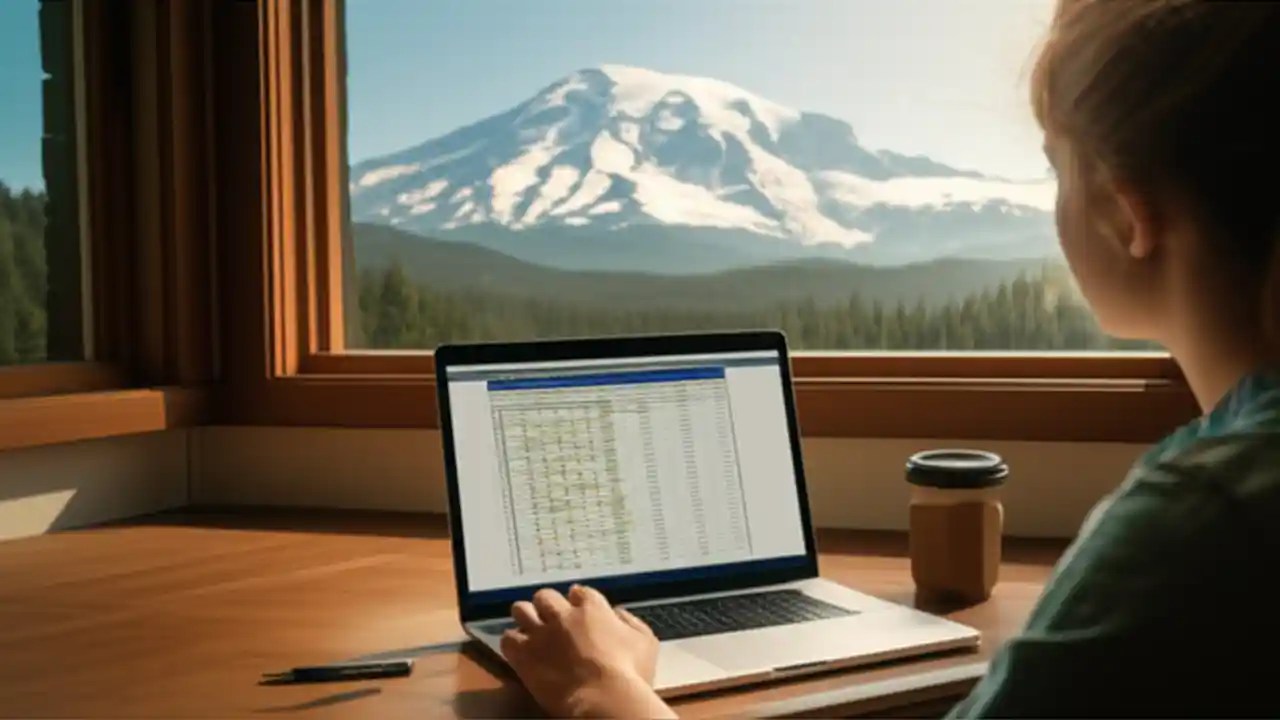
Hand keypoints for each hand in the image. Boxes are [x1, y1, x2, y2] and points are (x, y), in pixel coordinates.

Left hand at [502, 584, 673, 717]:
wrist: (604, 699)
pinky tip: (518, 650)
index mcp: (593, 608)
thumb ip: (630, 622)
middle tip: (551, 619)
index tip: (577, 606)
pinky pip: (507, 638)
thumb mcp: (646, 643)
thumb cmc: (631, 673)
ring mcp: (540, 633)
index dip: (578, 599)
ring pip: (521, 611)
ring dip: (525, 617)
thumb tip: (617, 613)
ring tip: (529, 629)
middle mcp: (562, 614)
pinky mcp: (523, 655)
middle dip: (547, 605)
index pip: (580, 592)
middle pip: (546, 597)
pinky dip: (513, 641)